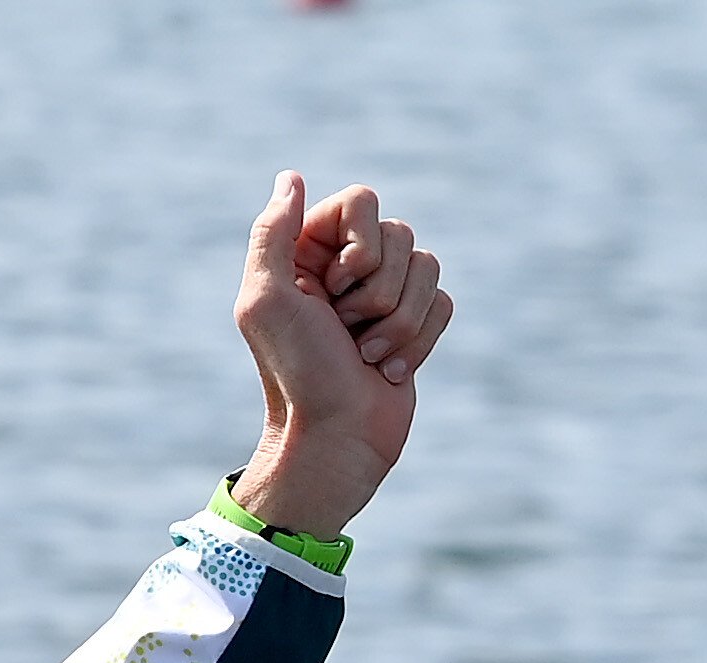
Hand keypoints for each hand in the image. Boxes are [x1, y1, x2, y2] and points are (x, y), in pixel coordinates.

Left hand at [229, 174, 451, 543]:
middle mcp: (348, 267)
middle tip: (344, 333)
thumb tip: (291, 178)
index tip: (331, 291)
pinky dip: (418, 342)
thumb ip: (272, 235)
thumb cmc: (296, 375)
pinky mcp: (415, 325)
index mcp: (310, 252)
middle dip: (377, 292)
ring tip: (365, 357)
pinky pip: (442, 302)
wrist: (333, 440)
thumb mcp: (264, 302)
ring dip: (398, 323)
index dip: (358, 246)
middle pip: (400, 234)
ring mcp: (385, 295)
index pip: (362, 201)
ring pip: (427, 266)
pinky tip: (387, 371)